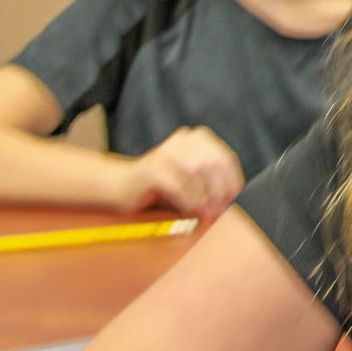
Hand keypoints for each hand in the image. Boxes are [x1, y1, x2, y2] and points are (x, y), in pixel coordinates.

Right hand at [122, 127, 243, 220]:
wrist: (119, 185)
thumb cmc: (159, 185)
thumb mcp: (190, 179)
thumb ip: (210, 182)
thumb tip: (229, 199)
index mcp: (196, 138)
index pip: (225, 157)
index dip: (232, 179)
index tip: (232, 198)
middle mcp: (183, 141)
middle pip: (214, 163)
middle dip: (220, 189)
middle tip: (220, 209)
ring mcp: (166, 153)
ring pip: (198, 172)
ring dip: (206, 196)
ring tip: (207, 212)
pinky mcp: (153, 169)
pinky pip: (179, 186)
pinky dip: (189, 201)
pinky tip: (191, 210)